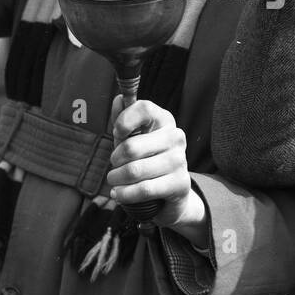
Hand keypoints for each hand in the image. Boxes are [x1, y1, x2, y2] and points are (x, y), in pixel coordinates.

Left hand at [106, 96, 205, 235]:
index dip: (124, 120)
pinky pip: (144, 189)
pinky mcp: (180, 183)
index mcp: (164, 120)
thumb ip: (123, 120)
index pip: (144, 108)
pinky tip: (119, 194)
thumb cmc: (147, 160)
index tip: (116, 133)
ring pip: (135, 170)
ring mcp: (180, 160)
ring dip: (117, 179)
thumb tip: (118, 99)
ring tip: (114, 180)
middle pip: (132, 146)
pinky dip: (125, 194)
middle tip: (114, 165)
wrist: (170, 193)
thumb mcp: (133, 140)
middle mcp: (175, 137)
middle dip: (115, 160)